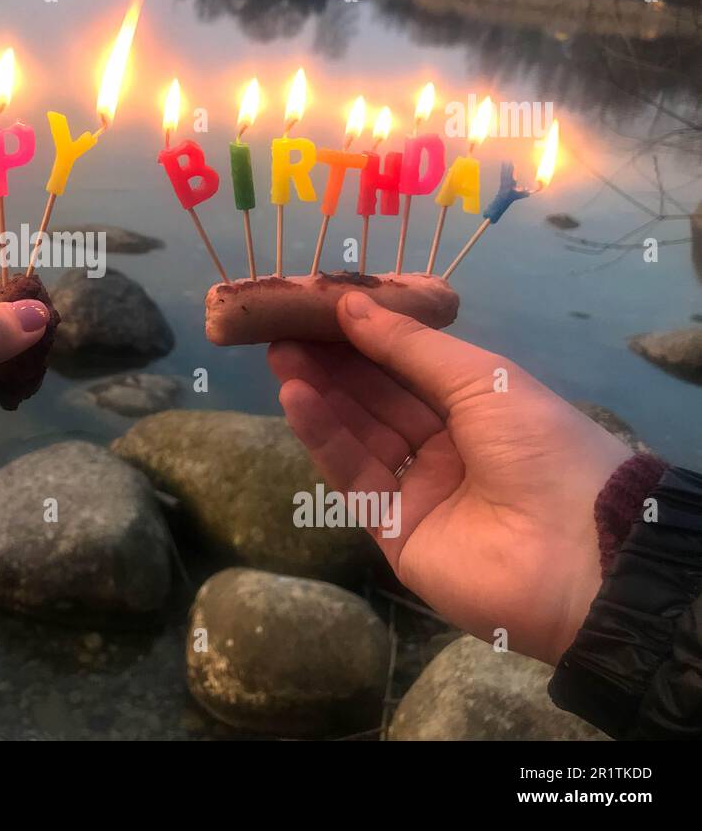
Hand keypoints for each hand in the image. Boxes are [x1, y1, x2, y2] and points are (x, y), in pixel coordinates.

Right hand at [269, 290, 630, 664]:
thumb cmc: (541, 446)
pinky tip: (295, 398)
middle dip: (332, 364)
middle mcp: (446, 449)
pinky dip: (322, 436)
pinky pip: (353, 477)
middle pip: (377, 401)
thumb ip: (408, 346)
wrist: (579, 552)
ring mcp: (418, 491)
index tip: (318, 309)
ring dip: (319, 395)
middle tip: (283, 330)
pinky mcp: (392, 531)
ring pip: (358, 435)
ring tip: (280, 356)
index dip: (364, 339)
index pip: (408, 369)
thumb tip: (349, 304)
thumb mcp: (481, 379)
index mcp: (478, 411)